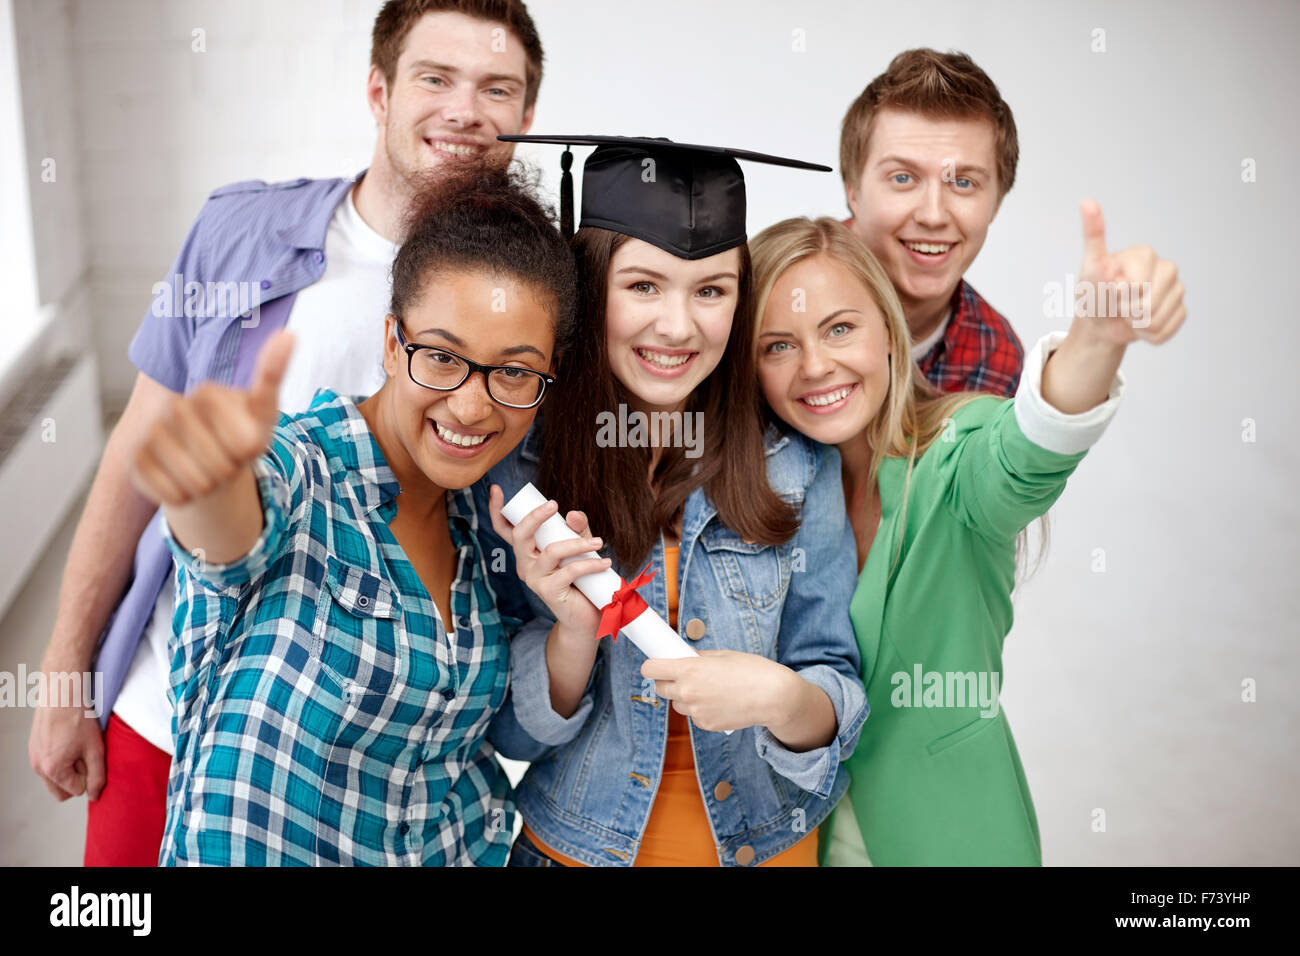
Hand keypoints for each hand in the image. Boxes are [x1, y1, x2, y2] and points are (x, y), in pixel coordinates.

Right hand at [28, 697, 104, 801]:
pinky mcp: (33, 749)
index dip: (89, 776)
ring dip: (68, 769)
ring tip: (77, 746)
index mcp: (53, 770)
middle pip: (61, 791)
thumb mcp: (95, 749)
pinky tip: (68, 740)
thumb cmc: (79, 718)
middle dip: (76, 779)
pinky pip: (48, 765)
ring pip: (54, 778)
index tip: (91, 756)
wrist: (61, 693)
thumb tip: (94, 796)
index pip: (77, 791)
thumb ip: (97, 776)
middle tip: (85, 756)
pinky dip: (60, 759)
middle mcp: (38, 767)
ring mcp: (34, 758)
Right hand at [129, 331, 293, 506]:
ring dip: (209, 487)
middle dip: (229, 471)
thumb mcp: (264, 410)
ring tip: (207, 468)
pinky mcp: (136, 463)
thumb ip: (272, 376)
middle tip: (224, 457)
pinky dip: (186, 497)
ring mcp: (151, 435)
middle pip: (218, 466)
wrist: (210, 460)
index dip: (249, 452)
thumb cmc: (242, 433)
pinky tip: (184, 480)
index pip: (241, 444)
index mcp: (206, 392)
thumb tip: (290, 334)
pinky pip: (172, 496)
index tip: (244, 441)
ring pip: (196, 484)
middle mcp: (173, 409)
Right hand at [487, 485, 610, 640]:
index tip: (495, 488)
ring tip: (599, 543)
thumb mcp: (580, 548)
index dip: (496, 509)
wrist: (586, 618)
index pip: (505, 529)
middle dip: (535, 516)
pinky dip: (589, 564)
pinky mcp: (548, 591)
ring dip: (578, 544)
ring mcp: (534, 579)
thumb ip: (577, 529)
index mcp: (528, 551)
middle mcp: (525, 564)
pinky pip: (569, 571)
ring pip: (551, 551)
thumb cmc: (582, 580)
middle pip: (519, 535)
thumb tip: (572, 514)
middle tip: (554, 504)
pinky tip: (604, 563)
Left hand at [640, 650, 796, 732]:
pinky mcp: (705, 725)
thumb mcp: (723, 655)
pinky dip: (700, 709)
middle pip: (660, 688)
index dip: (653, 666)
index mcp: (689, 670)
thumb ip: (698, 658)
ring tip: (708, 690)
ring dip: (685, 697)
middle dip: (668, 681)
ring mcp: (696, 711)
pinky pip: (694, 715)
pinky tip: (719, 702)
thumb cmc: (752, 670)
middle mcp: (687, 692)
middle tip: (684, 676)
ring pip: (677, 704)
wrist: (774, 697)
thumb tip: (684, 657)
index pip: (650, 669)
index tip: (657, 664)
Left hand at [1074, 200, 1185, 346]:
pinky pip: (1166, 331)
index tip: (1110, 289)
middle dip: (1127, 311)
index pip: (1136, 285)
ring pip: (1158, 319)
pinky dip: (1148, 336)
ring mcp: (1176, 289)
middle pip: (1149, 304)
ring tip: (1127, 316)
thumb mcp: (1089, 269)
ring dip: (1136, 325)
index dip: (1118, 295)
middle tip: (1117, 305)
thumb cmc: (1094, 292)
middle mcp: (1165, 267)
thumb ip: (1092, 238)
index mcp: (1144, 254)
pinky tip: (1140, 326)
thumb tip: (1087, 202)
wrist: (1100, 322)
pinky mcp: (1180, 310)